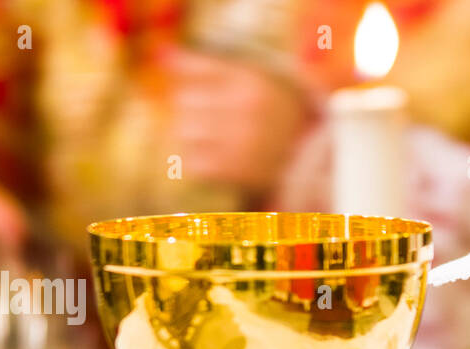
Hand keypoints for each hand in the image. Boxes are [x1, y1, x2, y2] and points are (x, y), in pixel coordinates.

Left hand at [164, 47, 309, 195]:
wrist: (307, 160)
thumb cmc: (273, 113)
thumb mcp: (251, 79)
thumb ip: (205, 65)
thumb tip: (162, 54)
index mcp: (252, 80)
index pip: (196, 67)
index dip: (189, 75)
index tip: (202, 88)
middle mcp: (246, 108)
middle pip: (185, 100)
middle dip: (193, 109)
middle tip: (216, 118)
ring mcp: (241, 141)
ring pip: (185, 132)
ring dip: (195, 137)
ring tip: (218, 140)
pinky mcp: (237, 172)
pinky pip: (195, 163)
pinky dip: (202, 163)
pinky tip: (220, 160)